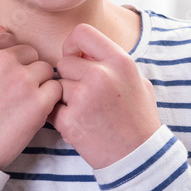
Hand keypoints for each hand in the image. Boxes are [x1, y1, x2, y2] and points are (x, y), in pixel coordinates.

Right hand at [0, 25, 61, 168]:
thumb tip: (2, 28)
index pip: (9, 38)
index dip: (11, 59)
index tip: (5, 76)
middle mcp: (1, 61)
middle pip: (31, 53)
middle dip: (27, 71)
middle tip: (14, 94)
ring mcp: (22, 80)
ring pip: (46, 70)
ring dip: (40, 85)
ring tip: (23, 104)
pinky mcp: (38, 102)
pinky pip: (56, 89)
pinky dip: (49, 101)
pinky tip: (33, 113)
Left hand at [50, 24, 160, 168]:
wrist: (138, 158)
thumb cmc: (138, 118)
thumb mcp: (137, 81)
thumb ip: (112, 62)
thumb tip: (86, 51)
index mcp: (120, 61)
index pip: (82, 32)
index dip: (73, 45)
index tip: (76, 59)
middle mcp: (101, 75)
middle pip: (64, 62)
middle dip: (70, 77)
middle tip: (84, 95)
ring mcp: (83, 98)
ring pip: (57, 85)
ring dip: (65, 97)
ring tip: (85, 112)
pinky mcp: (69, 120)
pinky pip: (52, 108)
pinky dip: (60, 116)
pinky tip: (80, 125)